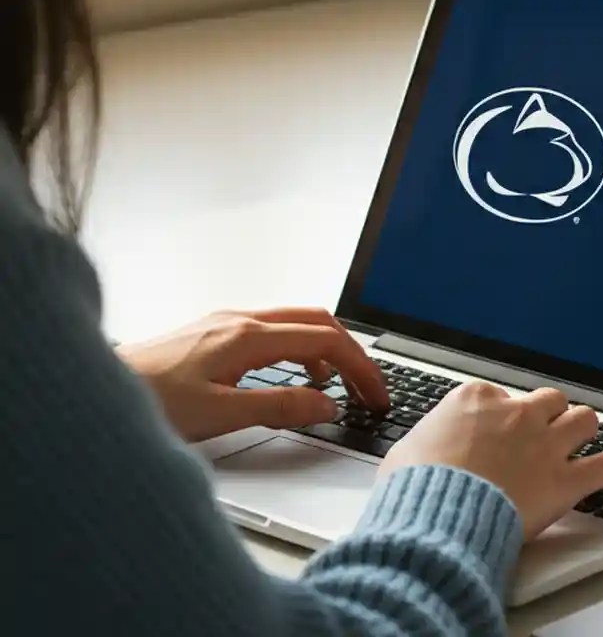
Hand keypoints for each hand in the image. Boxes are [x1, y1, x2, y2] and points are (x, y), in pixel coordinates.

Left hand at [118, 307, 388, 441]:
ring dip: (327, 352)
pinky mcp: (214, 335)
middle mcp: (239, 320)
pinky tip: (295, 379)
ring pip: (296, 325)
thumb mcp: (221, 415)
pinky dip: (300, 352)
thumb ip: (281, 408)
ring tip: (339, 389)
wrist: (93, 394)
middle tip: (369, 389)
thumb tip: (327, 405)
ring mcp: (225, 324)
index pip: (326, 340)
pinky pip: (274, 333)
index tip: (376, 395)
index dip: (361, 368)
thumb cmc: (146, 403)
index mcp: (247, 336)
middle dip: (352, 354)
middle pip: (318, 323)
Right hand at [379, 382, 602, 538]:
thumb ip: (425, 443)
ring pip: (584, 420)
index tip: (498, 431)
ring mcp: (546, 445)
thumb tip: (419, 452)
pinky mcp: (565, 480)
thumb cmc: (416, 487)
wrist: (438, 516)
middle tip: (544, 433)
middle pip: (548, 401)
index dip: (501, 416)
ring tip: (584, 441)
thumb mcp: (405, 452)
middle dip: (548, 415)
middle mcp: (517, 415)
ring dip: (584, 430)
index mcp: (477, 400)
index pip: (500, 396)